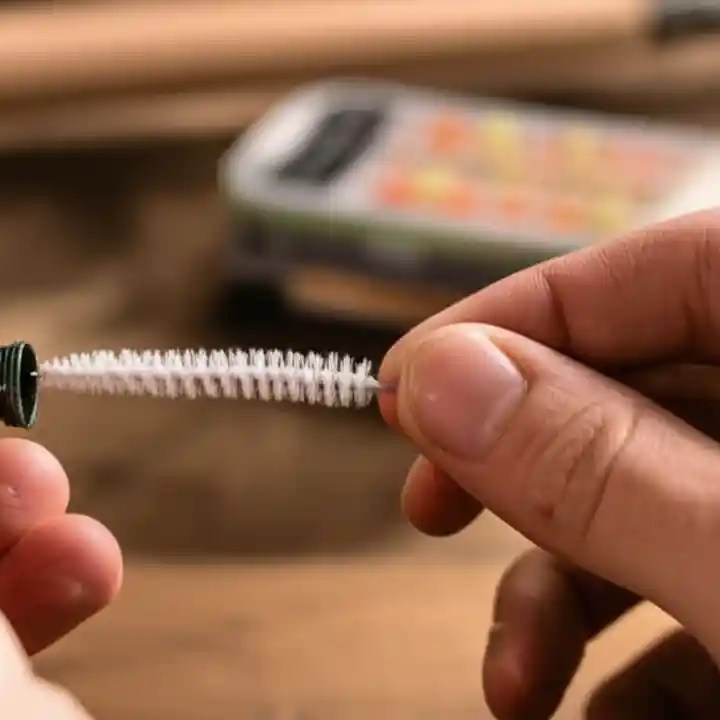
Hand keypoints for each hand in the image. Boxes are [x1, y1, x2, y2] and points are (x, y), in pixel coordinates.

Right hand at [378, 209, 719, 717]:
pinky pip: (703, 589)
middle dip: (527, 477)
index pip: (675, 265)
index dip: (523, 316)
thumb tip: (440, 376)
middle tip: (429, 514)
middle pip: (649, 393)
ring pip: (662, 503)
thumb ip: (607, 471)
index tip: (404, 387)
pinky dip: (633, 654)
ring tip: (517, 687)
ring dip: (559, 594)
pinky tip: (601, 713)